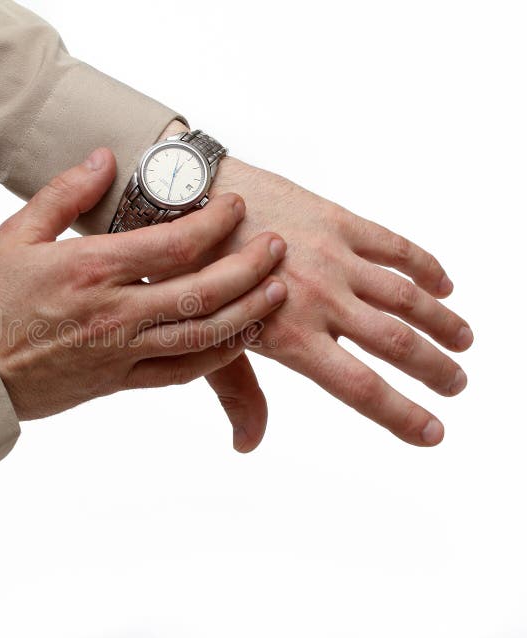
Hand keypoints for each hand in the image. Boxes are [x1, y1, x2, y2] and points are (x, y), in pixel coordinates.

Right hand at [0, 148, 287, 422]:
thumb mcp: (11, 236)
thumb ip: (63, 194)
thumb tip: (104, 159)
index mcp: (90, 270)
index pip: (175, 243)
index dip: (215, 222)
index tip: (236, 204)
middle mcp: (115, 313)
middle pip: (204, 291)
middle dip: (250, 267)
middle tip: (277, 246)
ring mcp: (120, 352)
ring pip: (203, 336)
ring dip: (248, 312)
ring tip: (277, 291)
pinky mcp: (117, 383)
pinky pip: (181, 373)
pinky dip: (216, 355)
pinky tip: (237, 338)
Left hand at [208, 155, 472, 447]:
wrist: (186, 199)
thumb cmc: (190, 276)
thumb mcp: (209, 339)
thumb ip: (239, 392)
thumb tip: (247, 445)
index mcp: (290, 335)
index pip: (360, 387)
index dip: (402, 414)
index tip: (434, 433)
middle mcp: (321, 298)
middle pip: (397, 343)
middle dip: (435, 369)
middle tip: (458, 384)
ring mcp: (334, 257)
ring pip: (406, 296)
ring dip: (442, 321)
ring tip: (465, 340)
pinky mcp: (336, 220)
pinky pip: (394, 245)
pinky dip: (425, 265)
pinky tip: (444, 283)